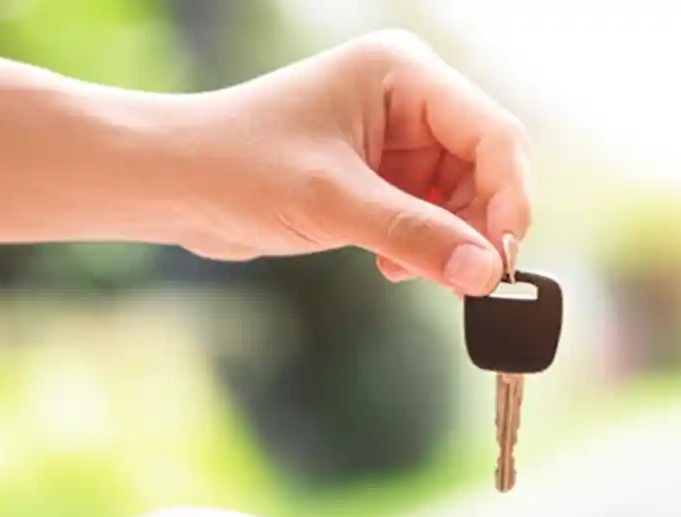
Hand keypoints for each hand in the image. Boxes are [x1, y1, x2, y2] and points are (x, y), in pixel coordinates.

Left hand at [154, 30, 530, 295]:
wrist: (170, 183)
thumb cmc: (236, 167)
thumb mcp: (334, 204)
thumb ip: (417, 237)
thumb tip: (488, 274)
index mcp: (403, 73)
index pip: (493, 133)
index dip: (510, 198)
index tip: (504, 260)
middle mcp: (406, 97)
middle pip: (486, 167)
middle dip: (479, 225)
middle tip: (468, 278)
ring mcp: (394, 137)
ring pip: (462, 197)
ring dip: (448, 241)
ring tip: (407, 268)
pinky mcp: (378, 174)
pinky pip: (430, 213)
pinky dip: (423, 245)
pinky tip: (391, 265)